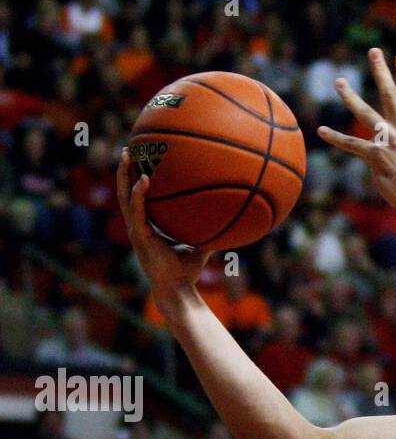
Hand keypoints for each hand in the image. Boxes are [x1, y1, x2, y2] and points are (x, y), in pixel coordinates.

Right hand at [117, 149, 212, 301]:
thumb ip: (208, 233)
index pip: (137, 200)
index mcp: (147, 228)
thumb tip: (228, 221)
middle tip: (129, 148)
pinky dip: (139, 195)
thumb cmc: (187, 273)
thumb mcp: (200, 247)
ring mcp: (136, 232)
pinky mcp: (140, 237)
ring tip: (128, 155)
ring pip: (125, 197)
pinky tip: (144, 179)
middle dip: (125, 170)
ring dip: (124, 175)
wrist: (178, 290)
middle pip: (126, 193)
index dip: (136, 181)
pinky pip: (137, 211)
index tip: (140, 161)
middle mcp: (138, 227)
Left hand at [317, 49, 395, 213]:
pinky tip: (322, 130)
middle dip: (381, 71)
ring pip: (366, 113)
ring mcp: (389, 141)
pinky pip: (352, 144)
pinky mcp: (376, 156)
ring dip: (351, 97)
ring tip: (340, 81)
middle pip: (390, 94)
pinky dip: (336, 138)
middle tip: (373, 52)